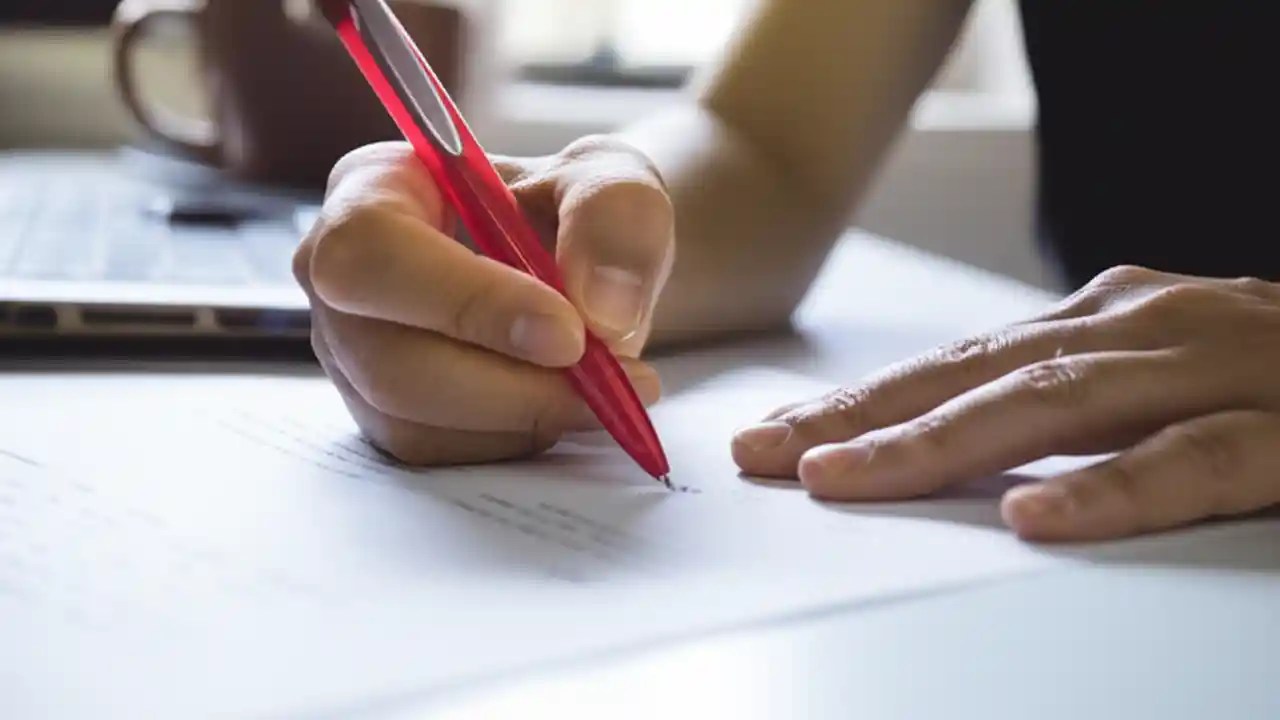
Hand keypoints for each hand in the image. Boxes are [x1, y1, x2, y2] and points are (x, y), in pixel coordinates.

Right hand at [293, 138, 674, 464]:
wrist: (584, 267)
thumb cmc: (575, 210)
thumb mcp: (613, 180)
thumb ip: (614, 219)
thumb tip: (601, 311)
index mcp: (372, 188)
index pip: (373, 250)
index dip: (465, 301)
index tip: (568, 334)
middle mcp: (340, 277)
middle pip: (387, 358)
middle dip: (510, 385)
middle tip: (610, 382)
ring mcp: (354, 354)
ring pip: (411, 419)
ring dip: (523, 418)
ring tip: (606, 390)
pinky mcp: (386, 413)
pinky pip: (437, 451)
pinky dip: (514, 440)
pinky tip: (564, 403)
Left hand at [732, 266, 1279, 541]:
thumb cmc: (1273, 384)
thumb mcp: (1152, 380)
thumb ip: (1066, 406)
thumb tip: (954, 452)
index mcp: (1107, 324)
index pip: (954, 365)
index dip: (859, 403)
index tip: (774, 438)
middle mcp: (1147, 329)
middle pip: (977, 377)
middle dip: (863, 418)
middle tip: (767, 454)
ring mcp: (1220, 369)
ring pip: (1058, 407)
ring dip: (941, 444)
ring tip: (847, 478)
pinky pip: (1195, 460)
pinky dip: (1113, 488)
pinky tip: (1036, 517)